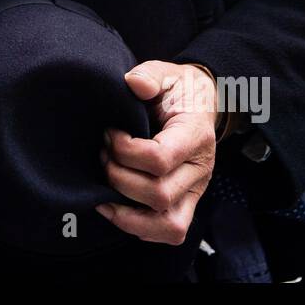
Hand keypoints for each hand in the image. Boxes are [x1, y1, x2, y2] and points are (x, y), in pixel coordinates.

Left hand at [95, 60, 216, 244]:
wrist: (199, 103)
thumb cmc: (177, 90)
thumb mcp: (165, 72)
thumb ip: (149, 75)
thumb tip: (133, 83)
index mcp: (195, 135)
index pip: (161, 159)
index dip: (126, 151)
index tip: (111, 132)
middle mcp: (200, 169)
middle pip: (159, 194)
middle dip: (119, 177)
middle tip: (103, 154)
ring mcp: (195, 191)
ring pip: (167, 225)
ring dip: (126, 211)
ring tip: (104, 186)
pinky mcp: (186, 204)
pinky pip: (167, 232)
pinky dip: (136, 226)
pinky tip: (110, 205)